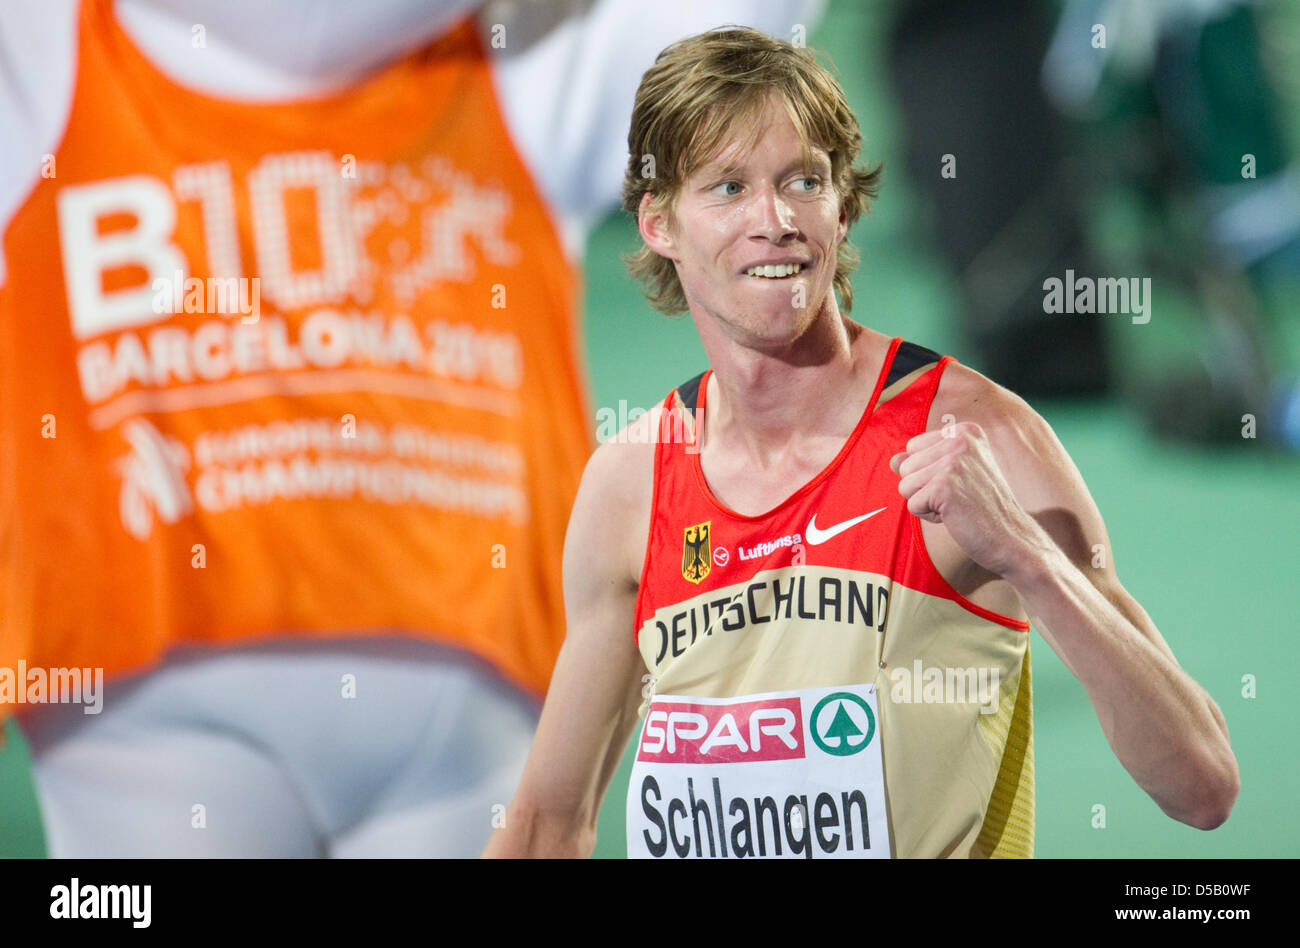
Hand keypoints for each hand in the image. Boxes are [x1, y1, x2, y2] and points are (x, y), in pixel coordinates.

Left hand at [889, 422, 1041, 578]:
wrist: (1010, 537)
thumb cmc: (979, 507)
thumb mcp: (952, 475)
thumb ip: (921, 462)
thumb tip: (893, 459)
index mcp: (965, 431)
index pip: (913, 447)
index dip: (928, 473)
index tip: (958, 483)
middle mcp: (960, 439)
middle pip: (905, 465)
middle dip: (923, 488)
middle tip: (958, 498)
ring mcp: (953, 462)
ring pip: (905, 485)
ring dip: (925, 503)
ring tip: (956, 506)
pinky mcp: (944, 486)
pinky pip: (912, 504)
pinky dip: (929, 516)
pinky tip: (954, 516)